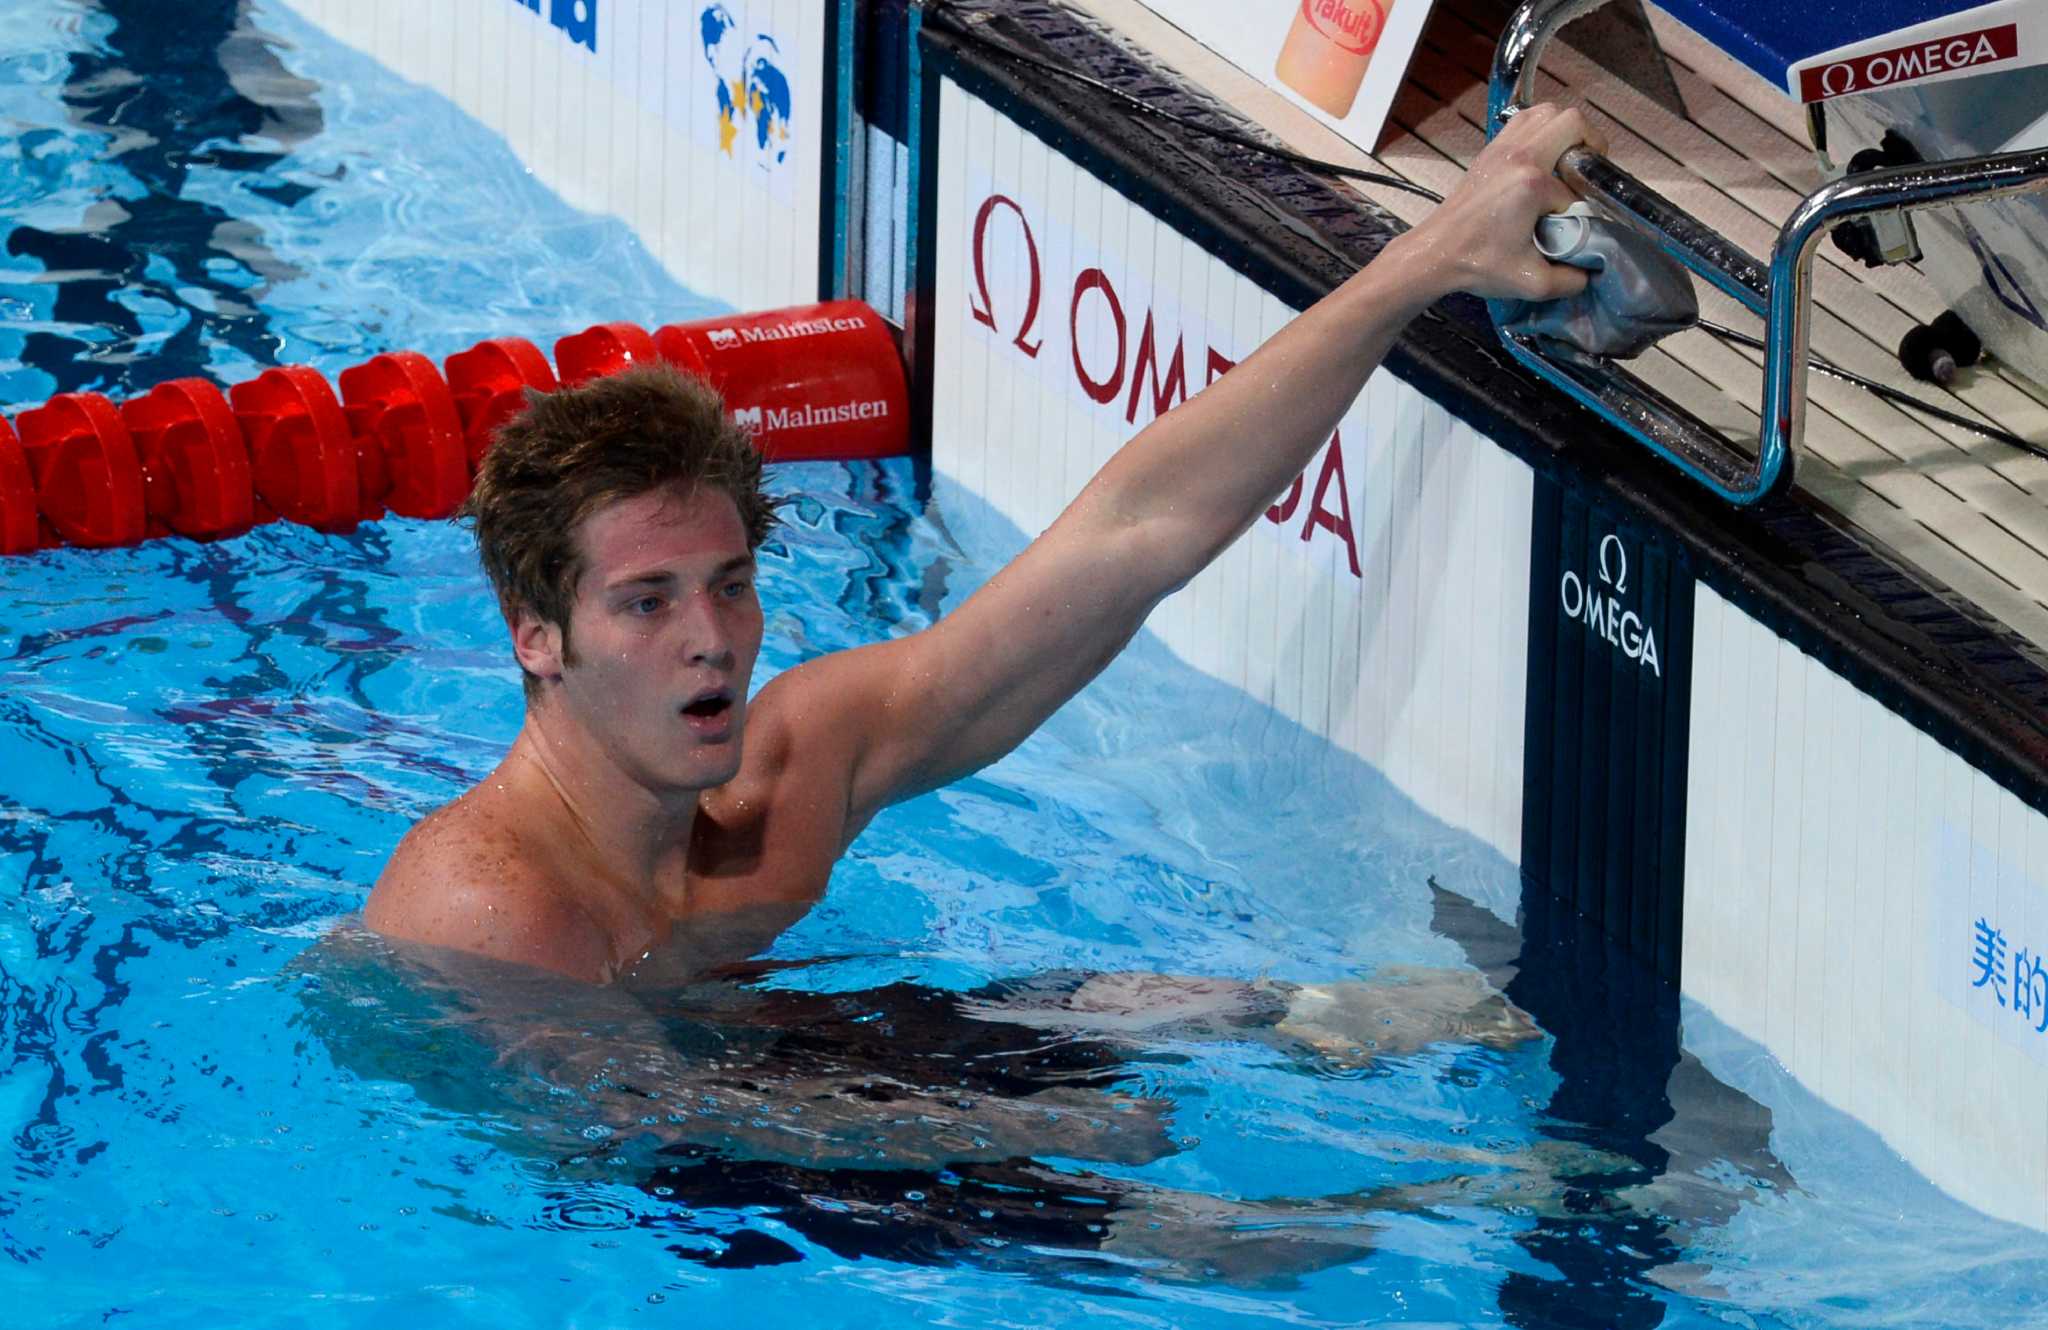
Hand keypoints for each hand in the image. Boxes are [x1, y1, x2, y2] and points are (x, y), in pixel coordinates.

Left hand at [1389, 102, 1610, 302]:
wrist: (1435, 254)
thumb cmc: (1478, 265)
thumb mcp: (1531, 283)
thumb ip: (1570, 280)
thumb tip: (1590, 272)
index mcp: (1531, 183)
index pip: (1576, 187)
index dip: (1581, 208)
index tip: (1572, 226)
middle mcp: (1519, 156)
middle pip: (1572, 122)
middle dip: (1590, 145)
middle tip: (1586, 173)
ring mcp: (1502, 147)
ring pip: (1548, 112)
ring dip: (1566, 131)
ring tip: (1567, 161)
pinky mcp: (1490, 150)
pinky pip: (1525, 120)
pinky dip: (1542, 129)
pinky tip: (1544, 158)